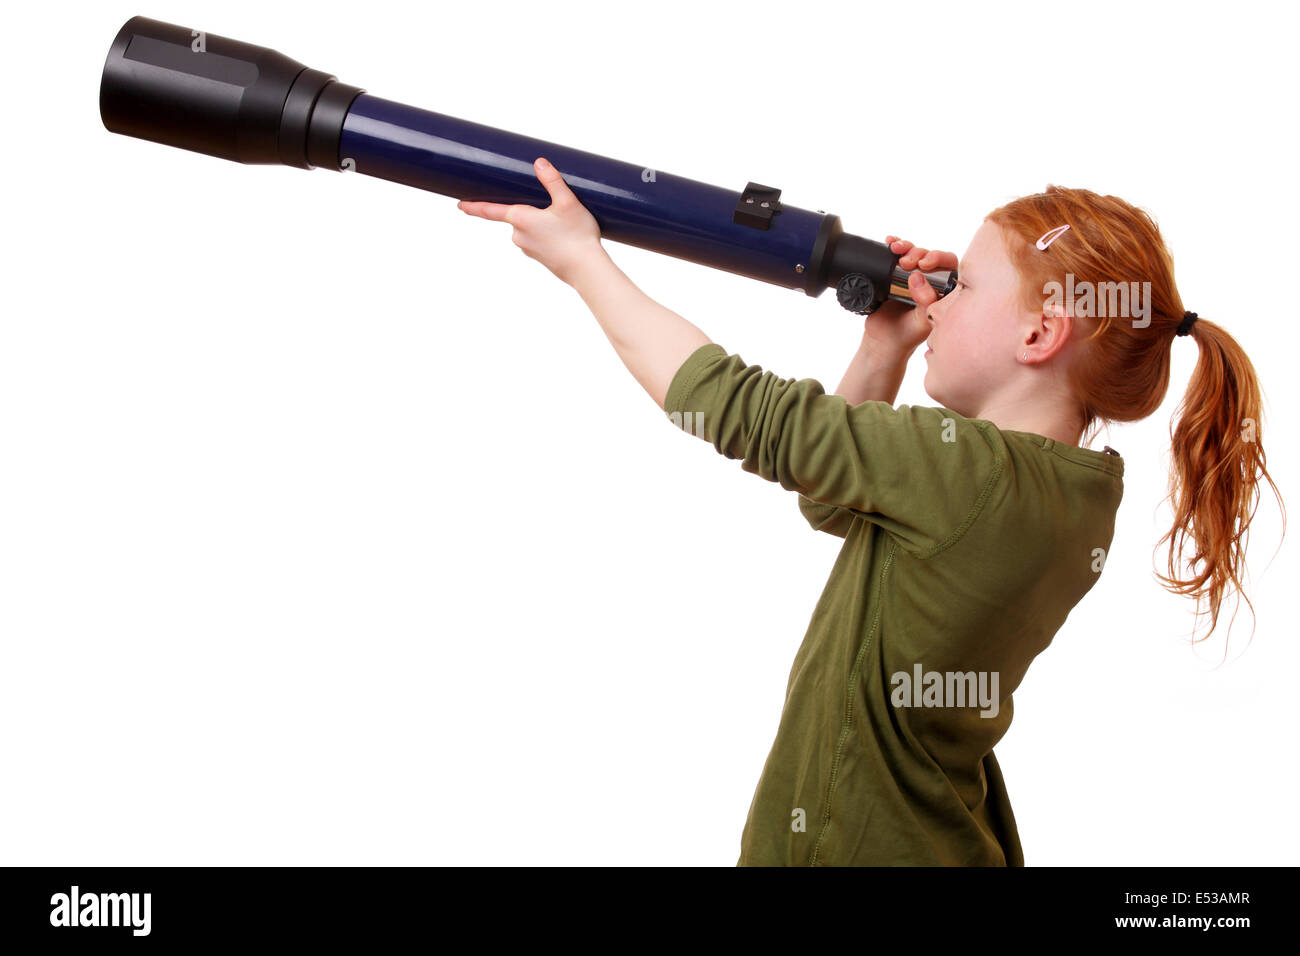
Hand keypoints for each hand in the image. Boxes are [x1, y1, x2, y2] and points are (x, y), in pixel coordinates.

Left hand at [457, 157, 603, 284]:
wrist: (587, 270)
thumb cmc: (577, 235)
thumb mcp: (568, 203)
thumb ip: (552, 181)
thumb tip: (539, 162)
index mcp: (521, 219)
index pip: (490, 211)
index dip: (474, 207)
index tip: (460, 205)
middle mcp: (519, 236)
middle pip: (516, 216)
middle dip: (526, 208)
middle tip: (546, 205)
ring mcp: (528, 249)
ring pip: (527, 228)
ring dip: (538, 222)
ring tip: (561, 221)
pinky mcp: (539, 257)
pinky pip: (537, 240)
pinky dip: (545, 235)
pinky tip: (562, 234)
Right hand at [862, 236, 957, 355]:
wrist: (883, 341)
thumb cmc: (908, 334)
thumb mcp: (922, 321)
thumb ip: (926, 301)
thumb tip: (918, 277)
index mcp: (944, 290)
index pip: (950, 265)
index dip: (939, 258)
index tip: (924, 263)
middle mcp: (930, 281)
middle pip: (930, 255)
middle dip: (919, 253)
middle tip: (907, 263)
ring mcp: (912, 277)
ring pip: (914, 253)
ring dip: (906, 247)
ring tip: (896, 251)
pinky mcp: (894, 275)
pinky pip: (896, 256)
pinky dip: (893, 246)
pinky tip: (890, 242)